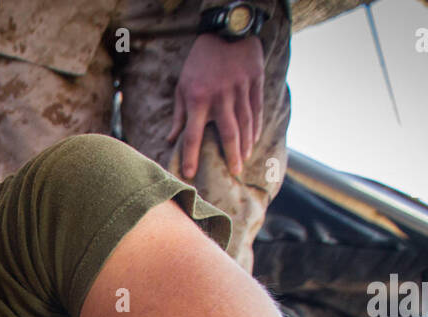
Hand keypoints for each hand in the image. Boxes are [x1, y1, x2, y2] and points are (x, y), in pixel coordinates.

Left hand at [166, 34, 263, 179]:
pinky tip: (253, 140)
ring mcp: (240, 89)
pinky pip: (256, 110)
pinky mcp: (254, 82)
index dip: (190, 156)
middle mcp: (220, 97)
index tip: (189, 174)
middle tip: (234, 172)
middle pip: (228, 133)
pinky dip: (255, 127)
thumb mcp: (183, 85)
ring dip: (246, 144)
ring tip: (243, 160)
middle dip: (231, 155)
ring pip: (245, 123)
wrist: (226, 32)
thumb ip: (179, 115)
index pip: (193, 134)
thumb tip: (170, 140)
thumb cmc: (199, 62)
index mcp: (198, 99)